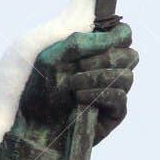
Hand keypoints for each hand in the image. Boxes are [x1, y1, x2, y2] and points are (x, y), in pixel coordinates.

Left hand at [18, 24, 136, 145]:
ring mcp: (113, 93)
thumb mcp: (52, 58)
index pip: (123, 35)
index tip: (106, 37)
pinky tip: (80, 98)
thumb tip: (112, 36)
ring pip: (126, 76)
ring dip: (98, 77)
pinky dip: (101, 94)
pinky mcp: (113, 115)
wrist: (29, 125)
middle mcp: (107, 71)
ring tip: (73, 85)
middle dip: (106, 57)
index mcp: (94, 52)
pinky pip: (120, 97)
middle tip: (79, 65)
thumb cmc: (37, 89)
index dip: (119, 34)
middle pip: (130, 55)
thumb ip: (80, 42)